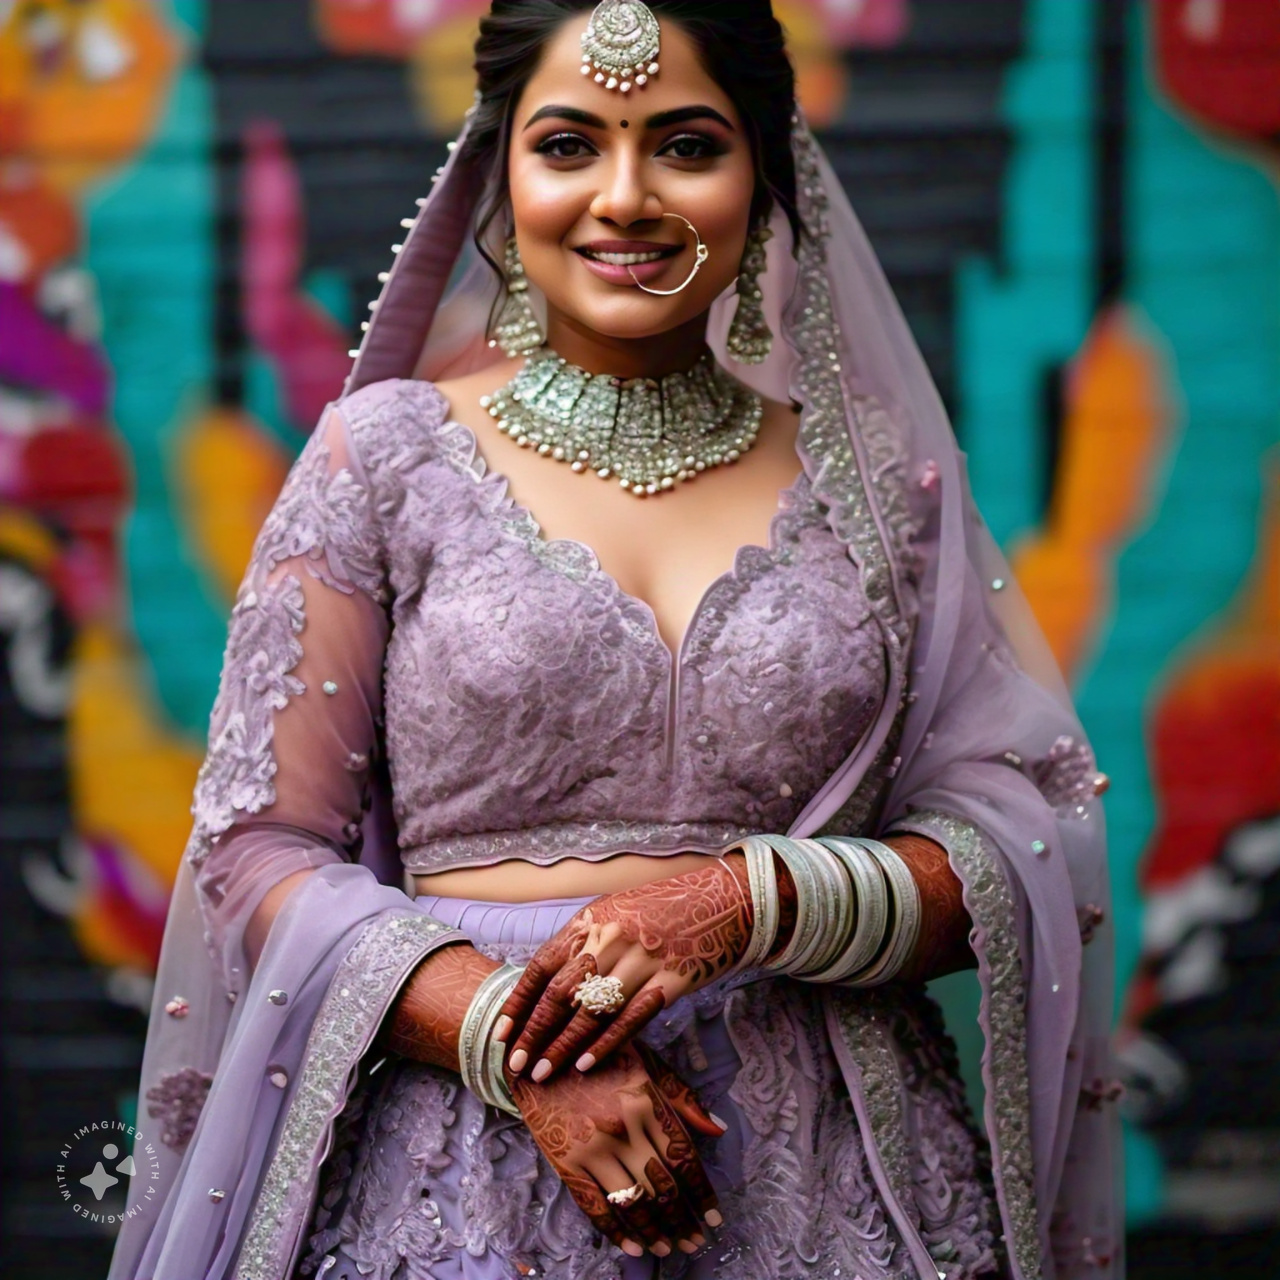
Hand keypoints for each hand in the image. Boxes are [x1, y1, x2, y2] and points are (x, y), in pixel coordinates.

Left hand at [496, 857, 757, 1082]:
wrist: (721, 900)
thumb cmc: (662, 908)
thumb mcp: (613, 911)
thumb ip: (582, 942)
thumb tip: (549, 982)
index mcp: (591, 922)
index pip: (543, 966)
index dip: (520, 1002)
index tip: (503, 1034)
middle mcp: (611, 940)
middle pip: (561, 994)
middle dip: (535, 1034)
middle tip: (516, 1066)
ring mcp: (641, 961)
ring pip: (592, 1012)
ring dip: (563, 1046)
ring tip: (543, 1074)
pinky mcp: (670, 982)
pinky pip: (631, 1019)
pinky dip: (605, 1044)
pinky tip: (586, 1064)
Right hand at [513, 1040, 725, 1258]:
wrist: (541, 1054)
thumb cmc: (600, 1056)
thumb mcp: (645, 1063)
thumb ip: (681, 1096)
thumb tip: (718, 1128)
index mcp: (646, 1103)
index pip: (682, 1158)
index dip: (701, 1192)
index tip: (714, 1217)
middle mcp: (623, 1130)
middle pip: (662, 1187)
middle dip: (683, 1220)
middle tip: (696, 1242)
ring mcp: (593, 1149)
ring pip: (632, 1203)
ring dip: (655, 1232)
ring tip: (669, 1248)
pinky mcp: (566, 1163)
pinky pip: (595, 1208)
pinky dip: (617, 1233)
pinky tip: (634, 1246)